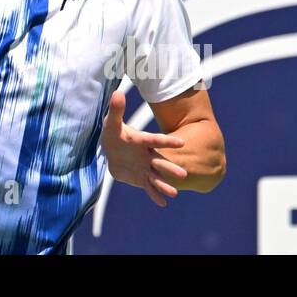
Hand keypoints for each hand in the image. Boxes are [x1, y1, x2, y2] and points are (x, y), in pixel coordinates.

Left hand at [100, 89, 188, 206]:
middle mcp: (148, 155)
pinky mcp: (140, 178)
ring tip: (174, 193)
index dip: (167, 142)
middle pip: (160, 161)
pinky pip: (148, 187)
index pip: (156, 141)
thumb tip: (117, 92)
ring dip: (164, 185)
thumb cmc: (114, 133)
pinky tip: (163, 203)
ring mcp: (145, 168)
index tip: (182, 143)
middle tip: (184, 174)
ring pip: (156, 177)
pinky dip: (155, 195)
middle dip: (171, 168)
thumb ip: (116, 110)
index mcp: (143, 141)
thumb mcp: (112, 122)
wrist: (112, 149)